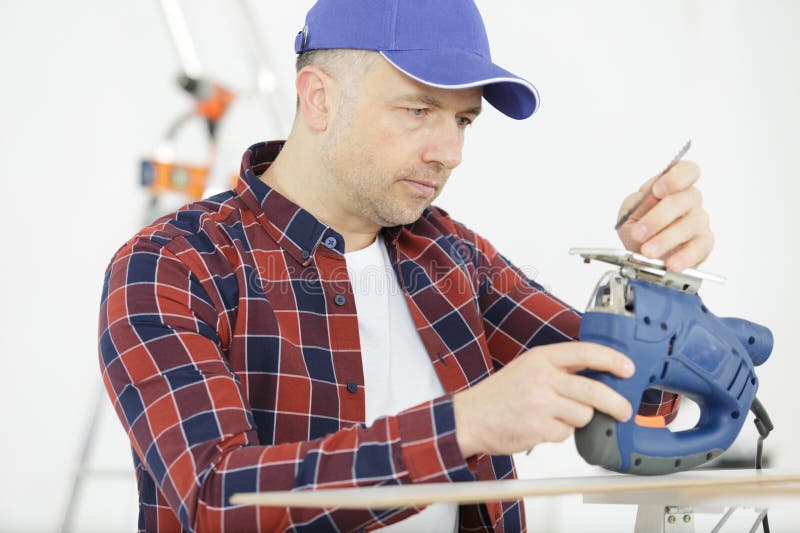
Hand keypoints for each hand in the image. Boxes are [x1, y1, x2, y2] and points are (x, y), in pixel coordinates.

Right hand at [452, 342, 633, 457]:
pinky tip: (541, 427)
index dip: (612, 360)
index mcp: (541, 358)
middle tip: (624, 410)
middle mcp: (542, 377)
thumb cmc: (500, 395)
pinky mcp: (539, 427)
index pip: (586, 352)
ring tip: (556, 417)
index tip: (628, 368)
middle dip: (615, 403)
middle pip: (594, 390)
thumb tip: (599, 377)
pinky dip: (560, 433)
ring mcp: (541, 403)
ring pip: (583, 415)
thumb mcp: (528, 368)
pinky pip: (567, 433)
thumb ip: (560, 369)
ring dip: (577, 420)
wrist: (470, 418)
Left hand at [616, 160, 713, 271]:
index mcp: (673, 186)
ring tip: (648, 251)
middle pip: (683, 201)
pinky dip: (684, 257)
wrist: (642, 256)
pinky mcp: (703, 244)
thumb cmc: (638, 228)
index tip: (657, 191)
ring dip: (665, 239)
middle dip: (658, 218)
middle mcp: (690, 201)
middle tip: (639, 233)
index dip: (675, 178)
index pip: (687, 171)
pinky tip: (672, 263)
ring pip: (688, 226)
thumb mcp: (628, 212)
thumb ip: (637, 202)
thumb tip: (649, 199)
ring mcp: (699, 222)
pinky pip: (698, 248)